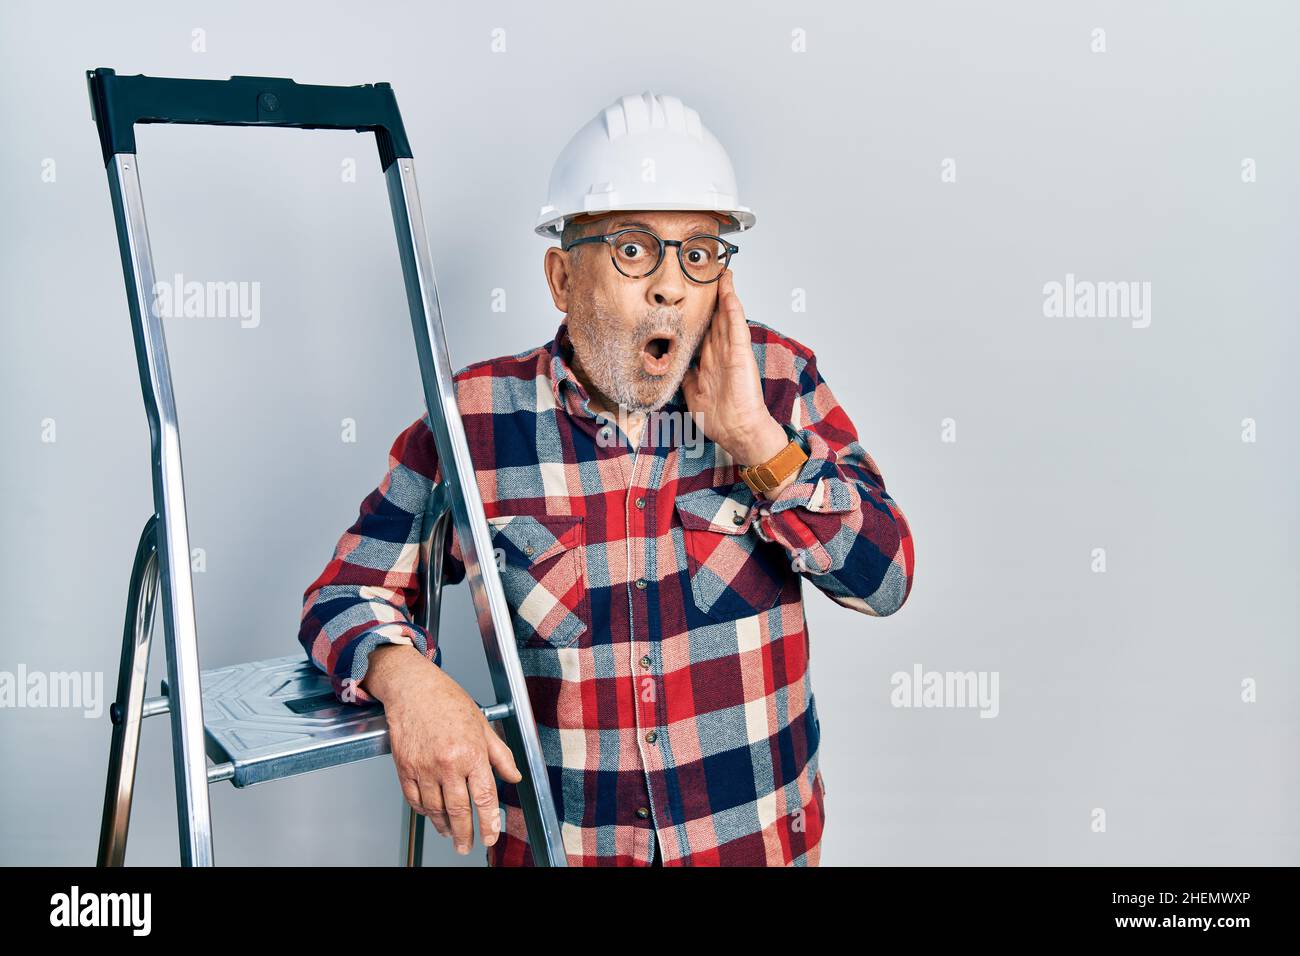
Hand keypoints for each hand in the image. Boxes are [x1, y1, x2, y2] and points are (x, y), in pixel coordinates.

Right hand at [363, 644, 522, 855]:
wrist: (413, 688)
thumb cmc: (447, 700)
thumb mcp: (482, 725)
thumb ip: (500, 755)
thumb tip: (514, 777)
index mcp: (471, 753)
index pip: (484, 797)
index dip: (489, 823)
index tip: (490, 838)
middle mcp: (448, 763)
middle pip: (459, 810)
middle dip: (465, 834)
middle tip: (467, 847)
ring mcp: (424, 767)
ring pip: (435, 809)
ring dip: (444, 826)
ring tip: (451, 834)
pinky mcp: (404, 768)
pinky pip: (414, 799)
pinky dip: (424, 812)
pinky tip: (431, 815)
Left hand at [682, 269, 789, 465]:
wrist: (739, 431)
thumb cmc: (720, 419)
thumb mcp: (694, 396)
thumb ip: (687, 379)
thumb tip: (673, 367)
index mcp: (712, 362)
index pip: (706, 331)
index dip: (702, 314)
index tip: (696, 298)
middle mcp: (722, 353)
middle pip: (716, 319)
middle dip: (714, 298)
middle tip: (711, 274)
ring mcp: (732, 352)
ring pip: (726, 317)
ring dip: (724, 294)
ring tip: (723, 274)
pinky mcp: (740, 354)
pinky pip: (735, 326)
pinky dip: (732, 308)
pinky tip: (729, 291)